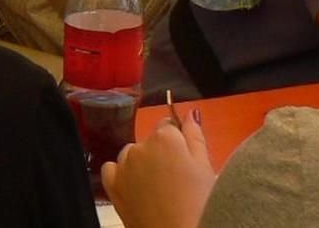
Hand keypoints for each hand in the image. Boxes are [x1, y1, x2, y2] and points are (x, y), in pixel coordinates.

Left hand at [103, 102, 213, 227]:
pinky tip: (136, 189)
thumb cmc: (200, 206)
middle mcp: (140, 145)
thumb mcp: (206, 169)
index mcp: (166, 138)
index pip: (169, 127)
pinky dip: (122, 174)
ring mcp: (123, 164)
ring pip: (132, 154)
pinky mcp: (112, 184)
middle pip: (150, 141)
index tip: (185, 162)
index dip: (179, 144)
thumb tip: (190, 113)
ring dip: (141, 164)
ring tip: (159, 189)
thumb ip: (196, 136)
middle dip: (161, 154)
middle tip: (177, 181)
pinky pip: (112, 169)